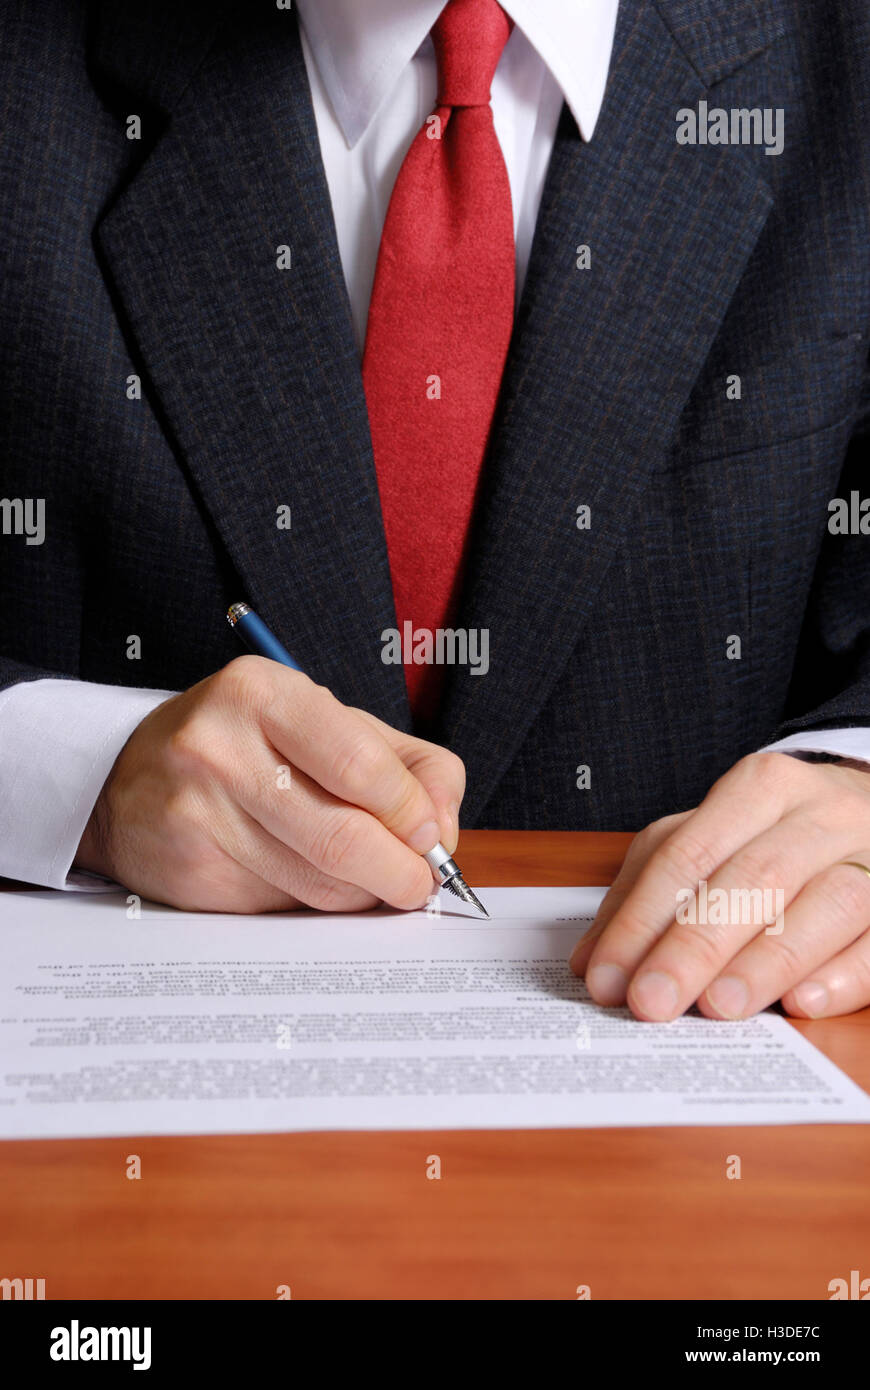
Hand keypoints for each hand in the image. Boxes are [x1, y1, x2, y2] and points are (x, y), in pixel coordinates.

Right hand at [75, 656, 464, 912]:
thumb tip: (444, 829)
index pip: (359, 764)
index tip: (433, 836)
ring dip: (364, 893)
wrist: (129, 779)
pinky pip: (284, 907)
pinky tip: (311, 880)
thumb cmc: (248, 745)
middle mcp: (219, 749)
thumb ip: (406, 764)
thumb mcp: (326, 723)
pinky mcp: (190, 875)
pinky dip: (317, 905)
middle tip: (420, 882)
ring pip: (318, 882)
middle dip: (401, 871)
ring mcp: (197, 815)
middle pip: (343, 835)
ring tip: (374, 880)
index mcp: (261, 693)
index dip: (411, 811)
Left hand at [570, 752, 869, 1019]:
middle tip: (652, 1002)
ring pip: (825, 902)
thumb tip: (592, 962)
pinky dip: (843, 974)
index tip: (608, 978)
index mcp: (759, 789)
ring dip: (766, 961)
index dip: (642, 919)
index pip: (687, 854)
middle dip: (694, 946)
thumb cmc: (778, 835)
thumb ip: (649, 893)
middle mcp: (820, 814)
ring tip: (718, 1007)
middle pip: (752, 878)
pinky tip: (803, 1004)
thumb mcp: (709, 840)